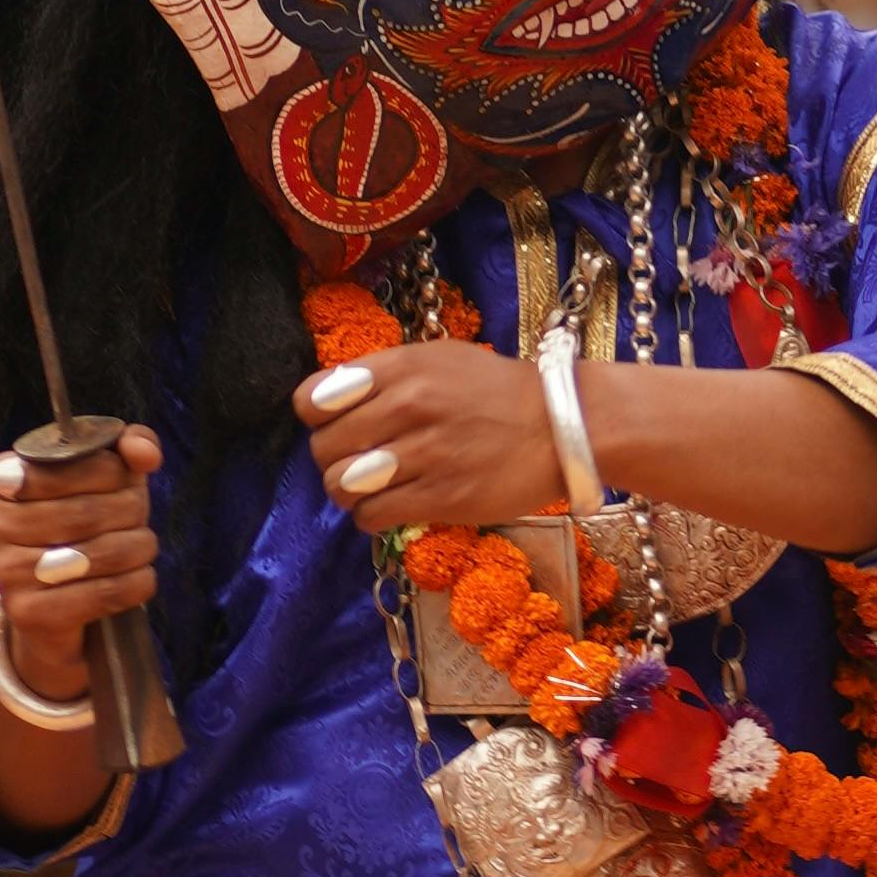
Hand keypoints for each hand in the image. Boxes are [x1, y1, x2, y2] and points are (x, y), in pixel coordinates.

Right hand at [0, 428, 164, 709]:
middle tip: (140, 519)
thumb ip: (124, 449)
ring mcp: (4, 572)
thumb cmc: (75, 527)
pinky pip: (103, 592)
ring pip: (99, 552)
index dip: (113, 471)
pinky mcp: (28, 613)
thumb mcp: (99, 477)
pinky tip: (139, 577)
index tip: (126, 483)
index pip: (66, 460)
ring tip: (143, 546)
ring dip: (138, 547)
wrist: (52, 607)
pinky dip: (136, 583)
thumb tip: (143, 452)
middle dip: (132, 511)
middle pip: (86, 511)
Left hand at [291, 339, 562, 537]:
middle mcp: (407, 406)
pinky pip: (372, 517)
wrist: (563, 426)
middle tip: (356, 461)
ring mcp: (424, 454)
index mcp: (401, 367)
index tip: (335, 424)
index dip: (316, 417)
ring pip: (341, 486)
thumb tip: (330, 399)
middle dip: (332, 459)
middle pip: (323, 448)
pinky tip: (389, 507)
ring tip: (368, 489)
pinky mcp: (440, 498)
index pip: (312, 398)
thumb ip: (385, 374)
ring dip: (348, 493)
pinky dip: (371, 517)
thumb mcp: (439, 359)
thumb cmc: (496, 391)